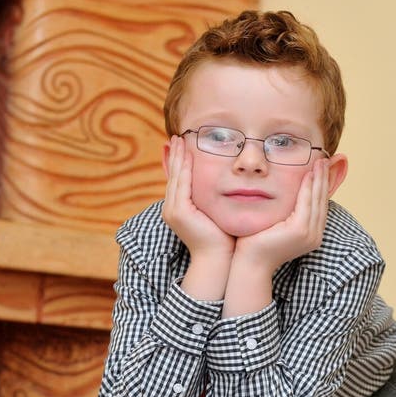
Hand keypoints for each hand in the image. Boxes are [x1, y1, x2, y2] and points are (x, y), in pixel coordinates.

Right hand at [162, 136, 234, 261]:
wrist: (218, 259)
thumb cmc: (222, 240)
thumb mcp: (215, 214)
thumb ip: (213, 200)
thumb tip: (224, 187)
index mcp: (179, 210)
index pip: (178, 181)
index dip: (178, 163)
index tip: (182, 146)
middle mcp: (171, 209)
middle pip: (173, 176)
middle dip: (175, 155)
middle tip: (177, 137)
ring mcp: (173, 211)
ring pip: (176, 177)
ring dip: (178, 157)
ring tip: (180, 140)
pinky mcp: (180, 212)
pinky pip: (182, 184)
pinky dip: (184, 168)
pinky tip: (188, 154)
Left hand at [233, 158, 329, 271]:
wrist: (250, 263)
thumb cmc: (257, 244)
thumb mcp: (276, 223)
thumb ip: (285, 211)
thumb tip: (284, 191)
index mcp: (310, 234)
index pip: (319, 205)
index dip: (321, 185)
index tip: (321, 167)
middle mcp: (314, 236)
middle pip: (322, 201)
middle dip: (324, 179)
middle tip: (324, 159)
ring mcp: (309, 234)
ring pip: (316, 200)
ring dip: (319, 179)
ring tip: (319, 162)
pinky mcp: (300, 231)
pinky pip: (306, 203)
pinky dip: (308, 187)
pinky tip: (308, 174)